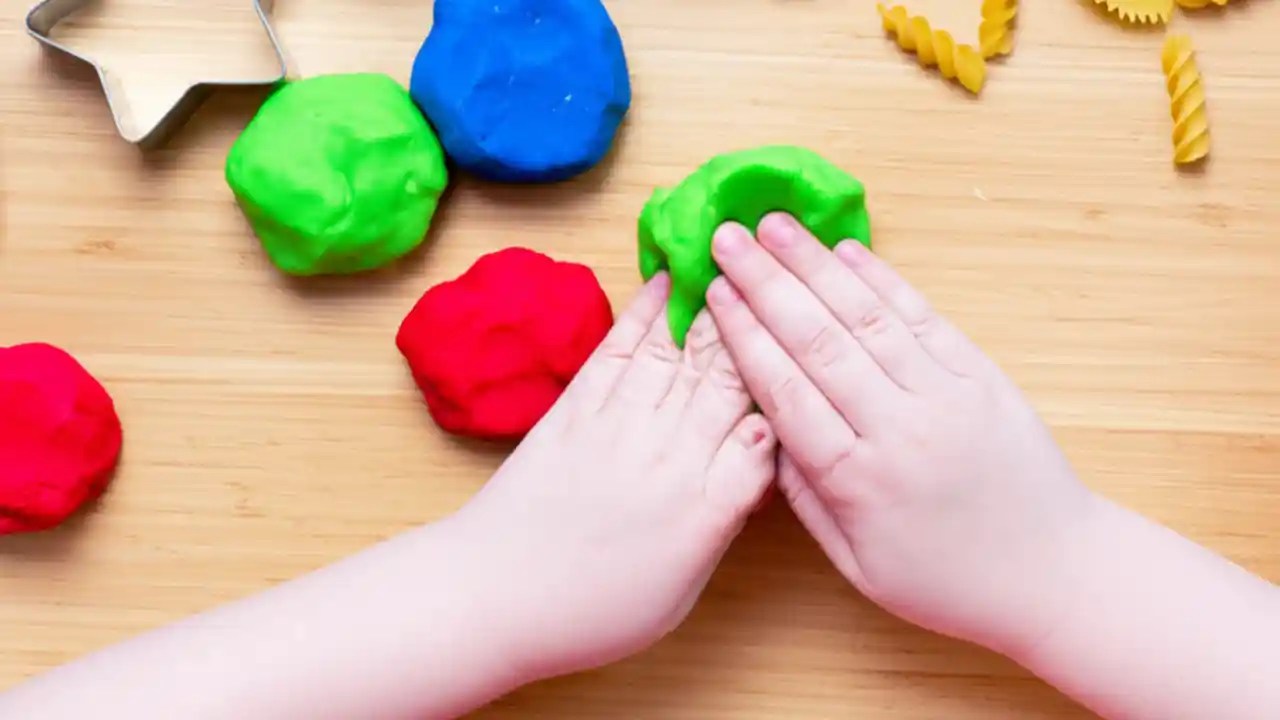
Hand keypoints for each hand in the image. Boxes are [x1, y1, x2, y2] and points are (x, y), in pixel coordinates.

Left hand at [454, 274, 776, 681]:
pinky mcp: (574, 410)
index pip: (769, 431)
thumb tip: (756, 466)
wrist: (495, 597)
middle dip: (760, 321)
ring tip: (738, 251)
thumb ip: (721, 520)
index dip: (791, 384)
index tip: (813, 339)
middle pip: (729, 377)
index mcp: (707, 507)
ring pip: (680, 352)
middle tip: (786, 265)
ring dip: (711, 300)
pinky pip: (618, 350)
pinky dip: (644, 312)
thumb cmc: (594, 609)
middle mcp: (670, 456)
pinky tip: (666, 280)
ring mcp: (620, 425)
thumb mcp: (680, 588)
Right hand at [704, 213, 1096, 656]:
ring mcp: (945, 396)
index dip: (745, 335)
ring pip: (866, 317)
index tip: (714, 294)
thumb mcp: (857, 564)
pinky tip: (847, 251)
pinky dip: (883, 281)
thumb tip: (763, 430)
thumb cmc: (948, 580)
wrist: (1055, 574)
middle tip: (727, 238)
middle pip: (817, 340)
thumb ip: (805, 495)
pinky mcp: (982, 377)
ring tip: (775, 226)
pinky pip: (922, 318)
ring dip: (816, 265)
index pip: (786, 391)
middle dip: (766, 283)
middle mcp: (899, 428)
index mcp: (858, 480)